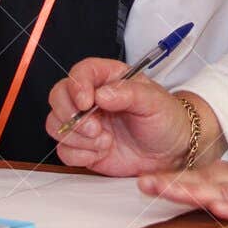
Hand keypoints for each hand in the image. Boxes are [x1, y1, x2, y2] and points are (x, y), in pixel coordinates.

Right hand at [44, 57, 202, 176]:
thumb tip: (102, 94)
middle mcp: (92, 99)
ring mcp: (85, 123)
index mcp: (109, 79)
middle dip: (69, 114)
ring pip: (56, 124)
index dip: (77, 86)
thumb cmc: (166, 119)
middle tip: (94, 128)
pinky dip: (80, 154)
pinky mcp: (83, 146)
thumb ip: (130, 94)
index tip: (86, 102)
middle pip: (58, 96)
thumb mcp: (155, 102)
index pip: (81, 73)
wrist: (171, 152)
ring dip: (77, 137)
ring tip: (105, 141)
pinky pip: (64, 150)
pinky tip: (102, 152)